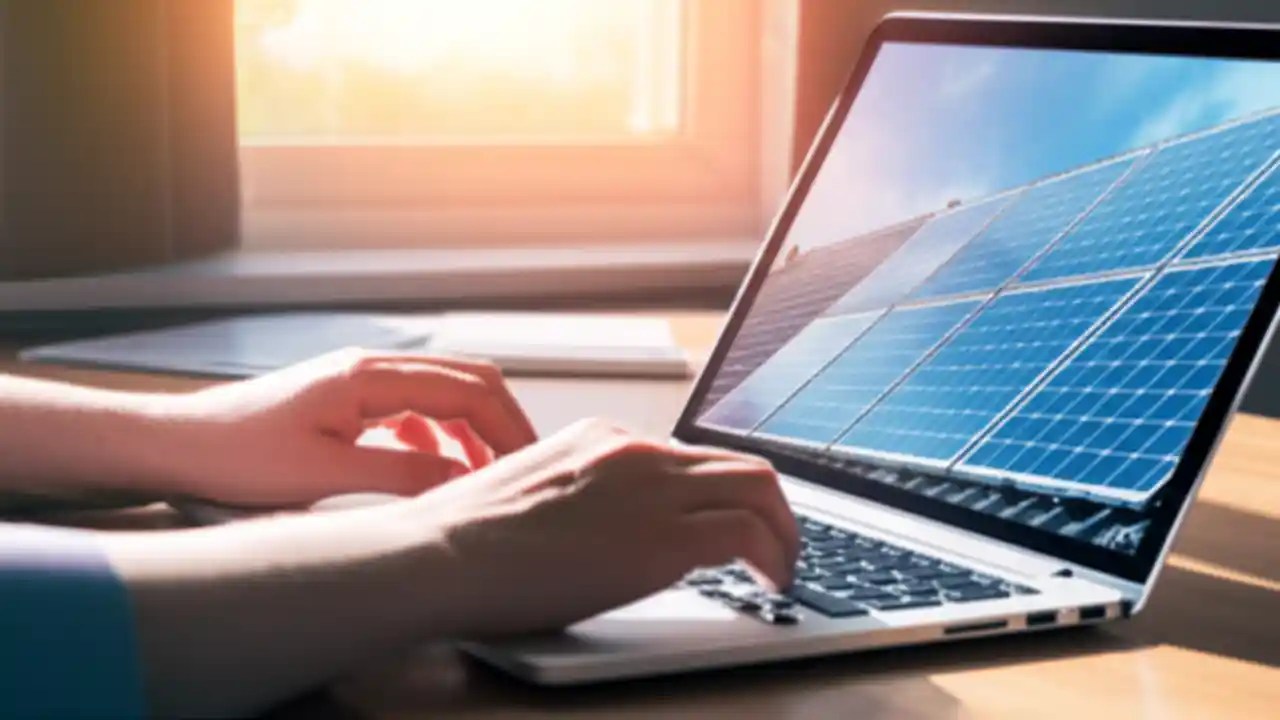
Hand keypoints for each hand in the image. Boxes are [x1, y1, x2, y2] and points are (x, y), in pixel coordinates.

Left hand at [167, 349, 536, 505]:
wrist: (179, 444)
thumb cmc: (238, 455)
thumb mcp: (326, 475)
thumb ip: (402, 475)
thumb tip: (465, 480)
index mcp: (371, 376)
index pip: (467, 392)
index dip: (506, 428)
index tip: (528, 465)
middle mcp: (371, 367)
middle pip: (465, 380)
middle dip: (501, 421)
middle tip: (523, 465)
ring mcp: (360, 380)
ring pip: (441, 394)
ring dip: (471, 430)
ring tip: (485, 475)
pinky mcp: (348, 400)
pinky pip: (412, 410)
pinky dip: (437, 436)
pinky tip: (432, 468)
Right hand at [404, 418, 799, 636]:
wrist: (442, 555)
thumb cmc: (466, 542)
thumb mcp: (533, 497)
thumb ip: (583, 499)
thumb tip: (610, 531)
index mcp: (602, 439)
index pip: (688, 456)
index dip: (721, 492)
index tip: (732, 520)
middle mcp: (635, 451)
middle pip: (737, 463)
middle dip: (772, 506)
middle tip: (778, 544)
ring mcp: (652, 487)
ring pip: (758, 486)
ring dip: (784, 530)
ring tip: (784, 567)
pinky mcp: (664, 534)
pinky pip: (750, 532)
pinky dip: (776, 555)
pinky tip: (772, 583)